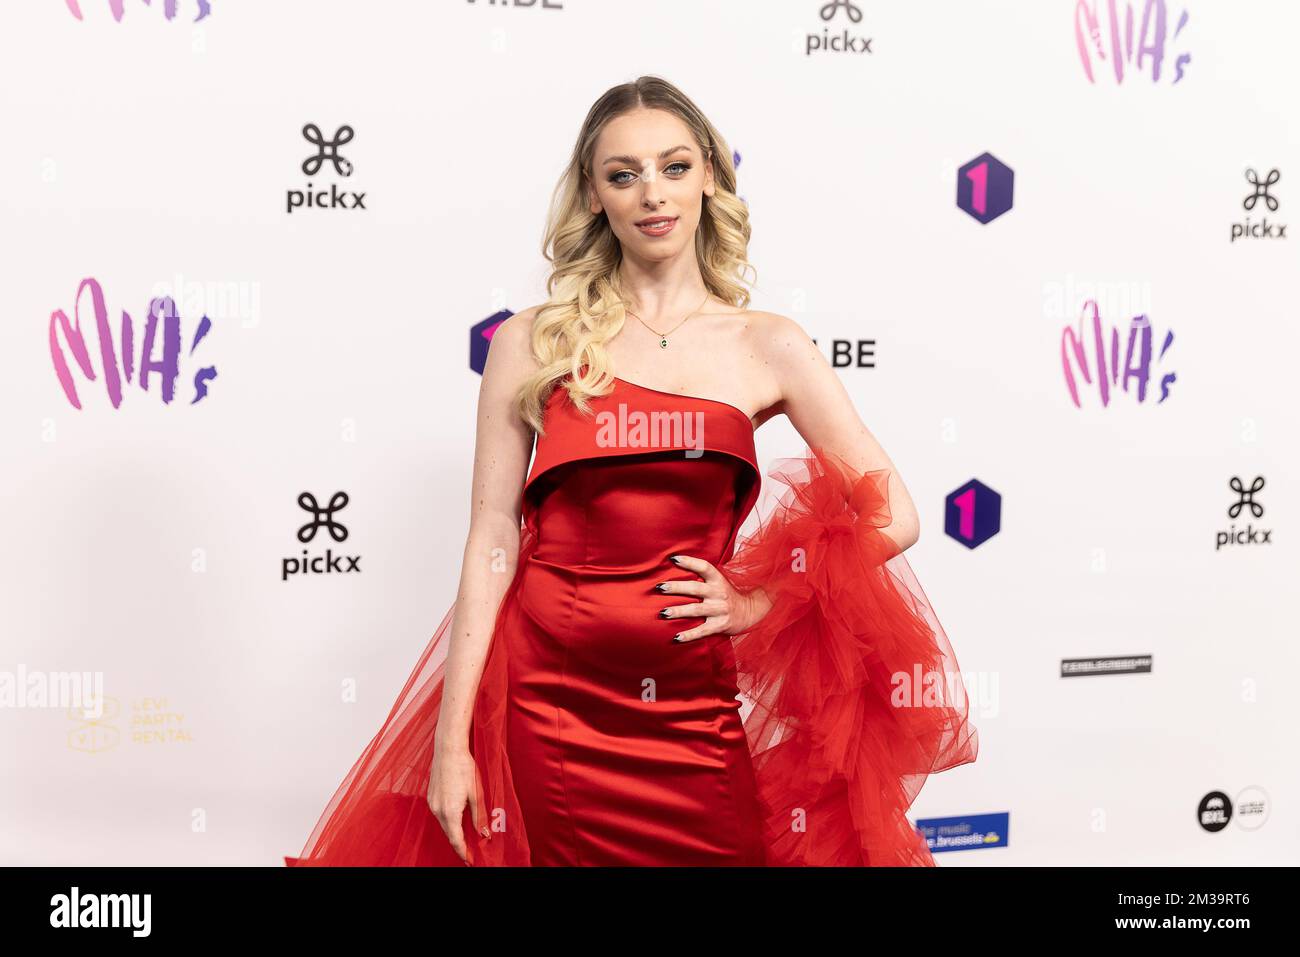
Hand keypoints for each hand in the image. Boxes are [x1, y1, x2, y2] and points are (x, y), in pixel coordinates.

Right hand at [427, 738, 488, 864]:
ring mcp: (432, 803)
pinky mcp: (431, 797)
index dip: (464, 853)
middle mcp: (437, 810)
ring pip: (444, 825)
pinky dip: (448, 822)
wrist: (448, 750)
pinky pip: (440, 815)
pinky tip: (457, 821)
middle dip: (460, 845)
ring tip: (466, 839)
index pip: (456, 840)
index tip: (470, 861)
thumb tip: (484, 834)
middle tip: (470, 854)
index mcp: (450, 811)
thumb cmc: (465, 768)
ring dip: (454, 833)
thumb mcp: (476, 794)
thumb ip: (479, 816)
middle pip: (449, 834)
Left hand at [656, 554, 772, 642]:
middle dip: (676, 587)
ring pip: (696, 610)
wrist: (750, 611)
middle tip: (660, 587)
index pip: (704, 567)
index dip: (690, 561)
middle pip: (695, 588)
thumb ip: (702, 577)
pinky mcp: (721, 625)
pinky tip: (676, 637)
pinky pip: (702, 631)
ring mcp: (720, 610)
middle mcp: (719, 593)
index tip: (674, 558)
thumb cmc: (727, 595)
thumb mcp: (719, 582)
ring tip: (663, 613)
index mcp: (718, 580)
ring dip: (678, 611)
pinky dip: (689, 635)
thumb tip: (676, 566)